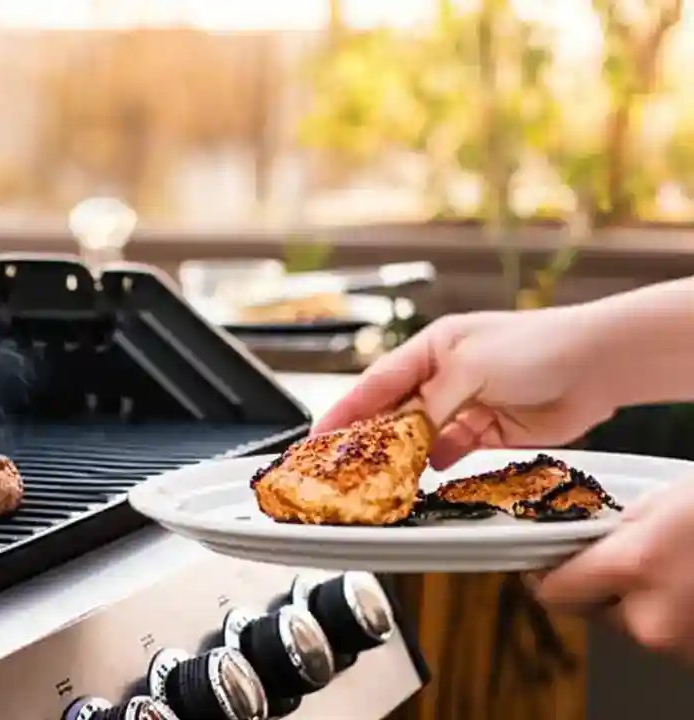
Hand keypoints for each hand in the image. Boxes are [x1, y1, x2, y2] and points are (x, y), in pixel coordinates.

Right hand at [313, 306, 616, 468]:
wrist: (599, 364)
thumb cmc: (537, 347)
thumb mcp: (470, 369)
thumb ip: (432, 405)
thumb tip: (406, 435)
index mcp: (431, 348)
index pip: (375, 383)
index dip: (345, 411)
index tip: (318, 437)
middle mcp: (444, 375)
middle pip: (394, 411)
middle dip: (368, 438)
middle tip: (340, 466)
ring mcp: (467, 403)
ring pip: (421, 435)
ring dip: (403, 455)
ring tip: (379, 477)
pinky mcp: (490, 429)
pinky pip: (451, 449)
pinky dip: (437, 462)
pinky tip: (427, 472)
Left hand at [532, 483, 693, 663]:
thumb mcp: (660, 503)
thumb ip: (608, 529)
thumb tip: (570, 539)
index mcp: (635, 565)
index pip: (553, 592)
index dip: (545, 576)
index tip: (542, 563)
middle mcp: (652, 617)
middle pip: (589, 611)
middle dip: (597, 587)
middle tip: (622, 560)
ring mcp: (679, 646)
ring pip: (630, 625)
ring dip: (637, 604)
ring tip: (670, 571)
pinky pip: (665, 637)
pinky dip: (669, 616)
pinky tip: (687, 588)